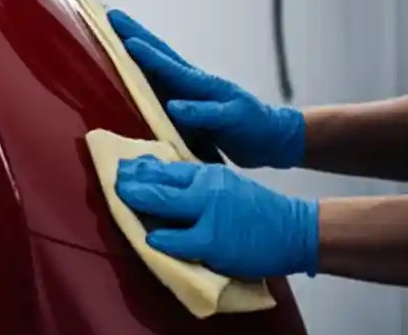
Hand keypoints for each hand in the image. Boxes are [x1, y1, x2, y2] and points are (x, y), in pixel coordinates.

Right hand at [108, 9, 305, 168]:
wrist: (269, 138)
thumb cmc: (254, 126)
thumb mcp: (233, 118)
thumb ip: (205, 112)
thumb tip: (173, 106)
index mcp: (199, 84)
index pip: (167, 65)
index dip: (145, 53)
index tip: (124, 39)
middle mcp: (188, 82)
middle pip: (157, 53)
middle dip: (133, 33)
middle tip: (111, 14)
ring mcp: (184, 92)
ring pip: (154, 65)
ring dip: (133, 48)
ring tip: (111, 33)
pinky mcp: (182, 105)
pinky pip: (156, 85)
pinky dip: (140, 71)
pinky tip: (127, 70)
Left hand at [116, 156, 318, 277]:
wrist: (294, 229)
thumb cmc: (254, 209)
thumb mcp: (224, 184)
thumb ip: (193, 182)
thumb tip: (155, 177)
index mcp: (208, 173)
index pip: (166, 167)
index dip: (139, 168)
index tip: (119, 167)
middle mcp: (206, 188)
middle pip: (159, 182)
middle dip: (131, 182)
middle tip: (113, 181)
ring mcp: (210, 215)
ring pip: (164, 204)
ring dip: (139, 202)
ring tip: (121, 200)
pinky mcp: (214, 241)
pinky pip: (179, 240)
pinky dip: (162, 239)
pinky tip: (151, 239)